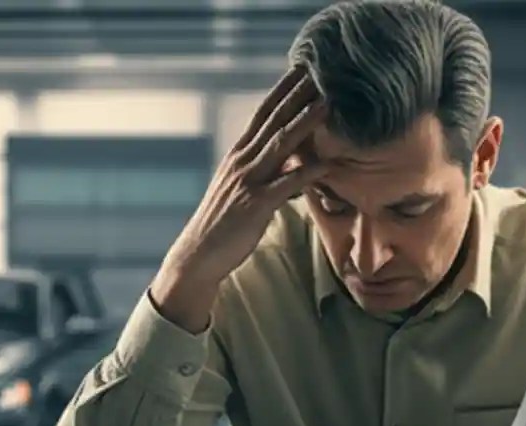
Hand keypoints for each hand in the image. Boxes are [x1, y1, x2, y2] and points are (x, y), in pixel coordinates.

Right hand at [151, 65, 329, 332]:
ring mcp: (247, 182)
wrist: (198, 255)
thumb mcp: (244, 190)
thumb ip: (267, 173)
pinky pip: (285, 186)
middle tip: (319, 73)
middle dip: (297, 96)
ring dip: (304, 123)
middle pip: (273, 121)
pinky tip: (326, 165)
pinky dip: (306, 174)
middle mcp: (241, 162)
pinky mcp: (254, 205)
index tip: (303, 70)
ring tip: (327, 105)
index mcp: (239, 155)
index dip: (283, 91)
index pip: (263, 115)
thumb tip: (293, 163)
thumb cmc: (225, 224)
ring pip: (279, 146)